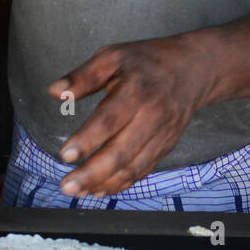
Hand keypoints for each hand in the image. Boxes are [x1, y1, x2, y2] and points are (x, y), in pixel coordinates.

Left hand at [47, 36, 210, 196]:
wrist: (195, 69)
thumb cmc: (149, 61)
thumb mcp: (114, 56)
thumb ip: (83, 76)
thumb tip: (54, 92)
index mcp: (135, 90)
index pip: (109, 120)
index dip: (87, 140)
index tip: (65, 155)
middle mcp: (151, 116)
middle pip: (122, 152)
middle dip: (92, 173)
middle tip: (67, 186)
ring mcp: (161, 134)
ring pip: (133, 167)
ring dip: (105, 184)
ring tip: (78, 192)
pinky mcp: (166, 146)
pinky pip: (143, 170)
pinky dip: (122, 183)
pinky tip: (100, 190)